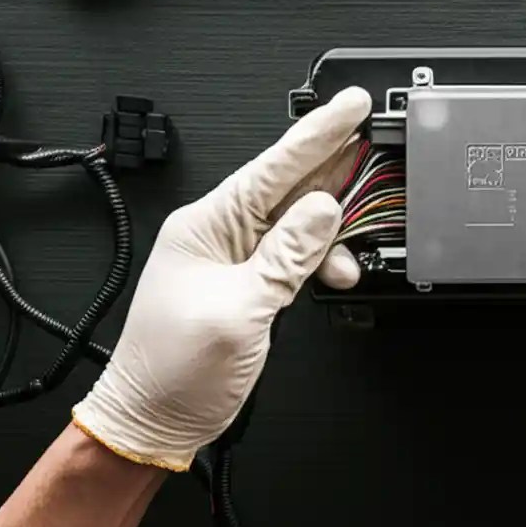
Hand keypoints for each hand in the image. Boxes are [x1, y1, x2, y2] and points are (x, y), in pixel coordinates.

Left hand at [72, 87, 370, 470]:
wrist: (154, 419)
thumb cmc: (172, 371)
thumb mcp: (239, 308)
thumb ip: (285, 257)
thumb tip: (322, 211)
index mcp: (205, 225)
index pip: (272, 166)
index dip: (317, 133)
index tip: (349, 106)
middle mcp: (219, 234)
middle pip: (289, 184)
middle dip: (332, 163)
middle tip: (371, 138)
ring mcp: (235, 258)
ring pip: (298, 221)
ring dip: (332, 231)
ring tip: (356, 239)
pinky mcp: (248, 283)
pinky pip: (294, 254)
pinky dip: (321, 260)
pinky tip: (337, 269)